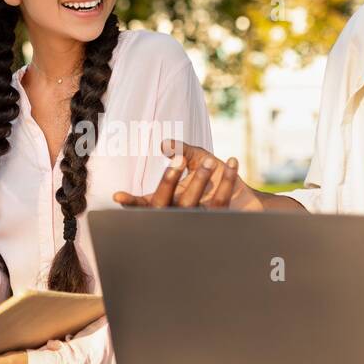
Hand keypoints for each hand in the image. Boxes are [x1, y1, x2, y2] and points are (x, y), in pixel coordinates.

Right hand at [112, 140, 262, 210]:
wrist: (246, 199)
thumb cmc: (215, 177)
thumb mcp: (197, 159)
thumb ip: (182, 150)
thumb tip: (165, 144)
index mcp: (169, 201)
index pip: (146, 204)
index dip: (132, 202)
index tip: (117, 197)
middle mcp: (179, 213)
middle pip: (165, 204)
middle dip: (169, 181)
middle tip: (179, 160)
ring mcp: (197, 218)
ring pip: (191, 205)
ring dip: (199, 180)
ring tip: (210, 161)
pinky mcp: (219, 219)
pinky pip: (219, 201)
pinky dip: (228, 178)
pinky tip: (233, 161)